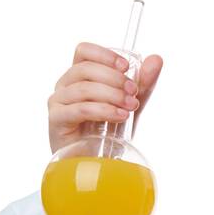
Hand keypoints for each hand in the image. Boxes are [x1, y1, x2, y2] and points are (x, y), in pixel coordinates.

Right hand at [48, 42, 163, 154]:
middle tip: (133, 92)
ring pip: (84, 88)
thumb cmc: (107, 132)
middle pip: (85, 69)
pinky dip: (103, 110)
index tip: (126, 66)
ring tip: (130, 106)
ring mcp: (58, 102)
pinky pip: (80, 109)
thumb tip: (157, 59)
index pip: (84, 51)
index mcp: (79, 76)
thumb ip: (142, 84)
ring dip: (111, 95)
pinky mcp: (56, 120)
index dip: (104, 54)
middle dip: (114, 78)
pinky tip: (120, 116)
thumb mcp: (129, 104)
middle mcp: (65, 85)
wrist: (94, 163)